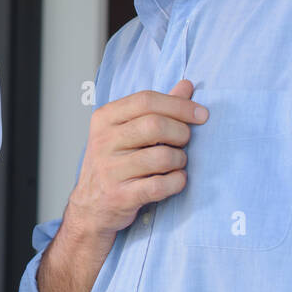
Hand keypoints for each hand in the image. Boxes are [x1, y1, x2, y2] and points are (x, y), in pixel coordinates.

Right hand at [66, 79, 208, 240]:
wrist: (90, 206)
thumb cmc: (115, 164)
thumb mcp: (127, 130)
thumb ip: (157, 108)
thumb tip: (186, 86)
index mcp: (104, 119)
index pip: (146, 100)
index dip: (179, 105)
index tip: (200, 114)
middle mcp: (103, 142)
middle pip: (155, 125)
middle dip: (181, 133)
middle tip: (184, 141)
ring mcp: (109, 170)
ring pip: (161, 157)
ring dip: (179, 160)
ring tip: (176, 163)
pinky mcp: (120, 196)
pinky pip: (160, 185)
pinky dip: (177, 182)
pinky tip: (175, 180)